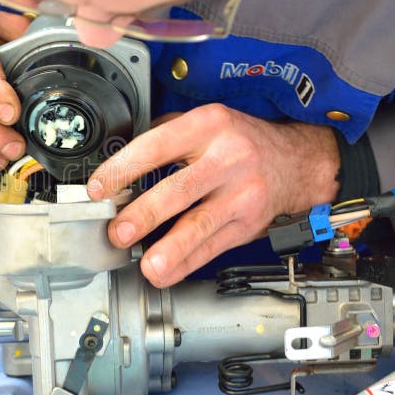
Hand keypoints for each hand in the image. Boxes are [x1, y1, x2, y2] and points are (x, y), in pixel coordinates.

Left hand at [87, 104, 340, 286]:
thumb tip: (118, 164)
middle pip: (181, 189)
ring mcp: (242, 193)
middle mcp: (228, 158)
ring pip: (201, 224)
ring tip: (148, 265)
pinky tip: (165, 272)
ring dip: (171, 248)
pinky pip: (213, 247)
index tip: (99, 188)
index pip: (158, 146)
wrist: (295, 161)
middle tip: (118, 231)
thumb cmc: (240, 141)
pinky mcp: (248, 224)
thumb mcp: (206, 122)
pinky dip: (186, 263)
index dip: (124, 169)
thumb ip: (165, 135)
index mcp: (208, 125)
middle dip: (145, 214)